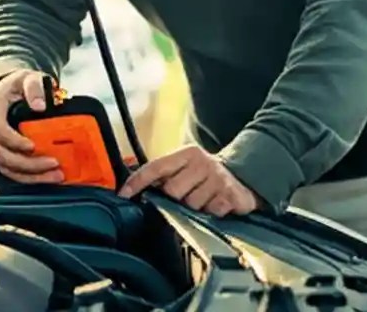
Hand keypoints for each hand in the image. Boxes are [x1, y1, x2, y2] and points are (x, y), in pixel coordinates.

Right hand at [0, 69, 63, 183]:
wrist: (12, 89)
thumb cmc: (20, 84)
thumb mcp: (29, 77)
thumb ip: (34, 88)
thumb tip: (40, 106)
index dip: (14, 142)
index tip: (33, 146)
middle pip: (3, 155)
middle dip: (29, 164)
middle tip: (54, 163)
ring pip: (8, 168)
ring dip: (32, 176)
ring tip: (56, 175)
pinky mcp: (5, 153)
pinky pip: (14, 171)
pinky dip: (30, 178)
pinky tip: (49, 177)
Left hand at [118, 145, 257, 217]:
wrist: (242, 177)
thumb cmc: (204, 176)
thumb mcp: (186, 168)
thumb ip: (164, 174)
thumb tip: (131, 188)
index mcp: (187, 154)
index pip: (156, 167)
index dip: (138, 181)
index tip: (124, 194)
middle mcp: (202, 162)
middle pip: (173, 190)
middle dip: (177, 198)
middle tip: (187, 195)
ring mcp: (218, 178)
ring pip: (192, 205)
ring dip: (196, 208)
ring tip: (204, 199)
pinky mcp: (231, 194)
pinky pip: (212, 211)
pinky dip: (213, 213)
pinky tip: (217, 205)